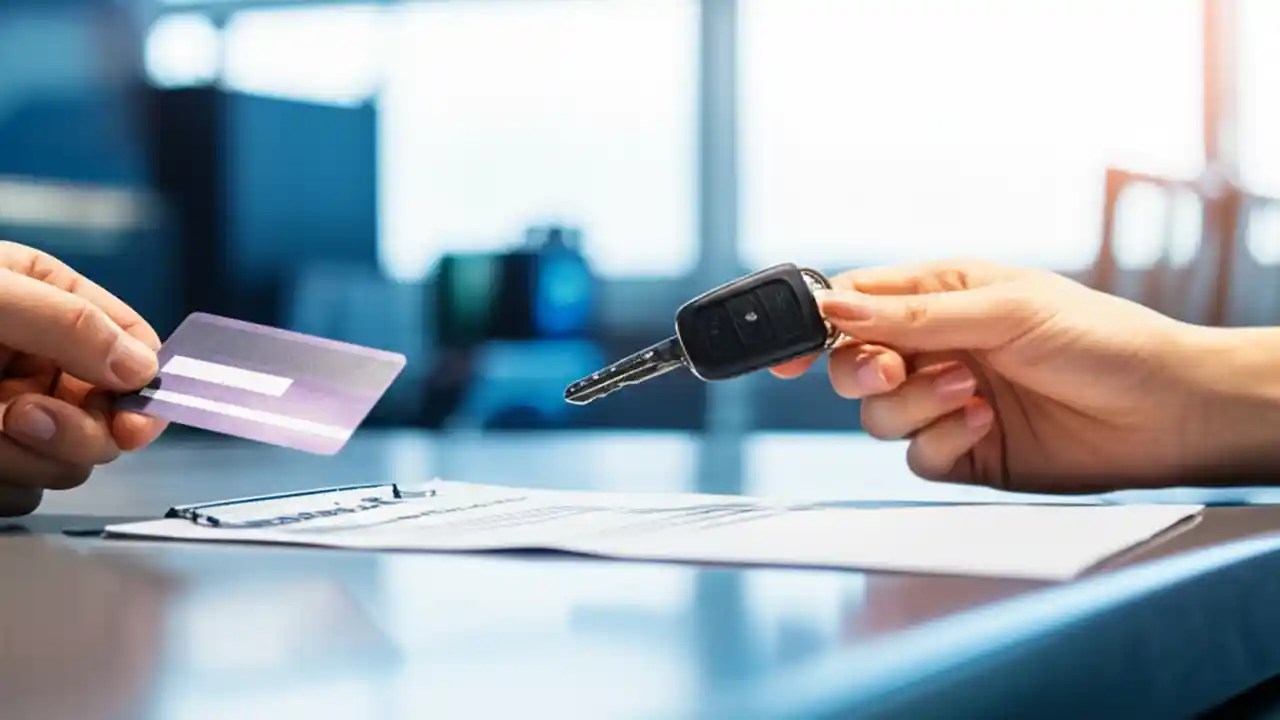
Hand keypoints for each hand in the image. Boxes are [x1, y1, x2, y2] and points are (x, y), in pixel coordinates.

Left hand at [0, 242, 167, 514]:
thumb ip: (67, 324)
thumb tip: (143, 368)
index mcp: (53, 305)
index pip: (134, 349)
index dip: (144, 391)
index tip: (132, 425)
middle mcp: (41, 362)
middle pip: (111, 419)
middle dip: (75, 430)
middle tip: (22, 419)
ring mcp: (12, 415)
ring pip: (69, 464)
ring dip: (28, 457)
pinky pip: (23, 493)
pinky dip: (1, 482)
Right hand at [774, 259, 1279, 492]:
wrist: (1162, 410)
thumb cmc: (1096, 337)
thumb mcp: (1002, 309)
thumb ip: (911, 317)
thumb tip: (832, 309)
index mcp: (937, 297)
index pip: (853, 304)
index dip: (812, 325)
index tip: (785, 352)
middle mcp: (933, 349)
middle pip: (851, 365)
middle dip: (862, 371)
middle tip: (893, 369)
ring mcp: (944, 402)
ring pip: (877, 415)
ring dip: (915, 404)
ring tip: (972, 390)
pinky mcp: (963, 453)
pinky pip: (915, 454)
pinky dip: (943, 438)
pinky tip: (986, 422)